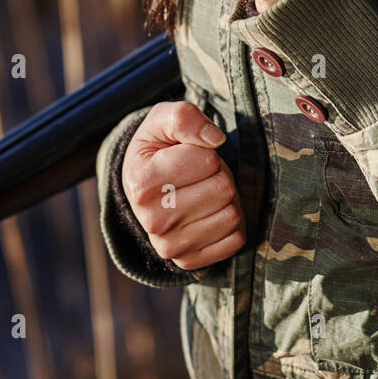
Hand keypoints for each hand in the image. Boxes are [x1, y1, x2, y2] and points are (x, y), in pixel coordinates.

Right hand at [121, 100, 244, 270]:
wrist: (145, 187)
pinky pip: (235, 239)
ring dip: (226, 199)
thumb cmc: (159, 148)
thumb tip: (215, 140)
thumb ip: (185, 117)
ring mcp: (169, 246)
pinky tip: (209, 214)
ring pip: (231, 215)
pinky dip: (231, 223)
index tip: (189, 155)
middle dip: (219, 174)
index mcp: (142, 183)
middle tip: (200, 175)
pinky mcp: (188, 261)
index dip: (207, 152)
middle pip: (222, 188)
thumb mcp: (163, 120)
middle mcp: (151, 220)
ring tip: (203, 192)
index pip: (207, 160)